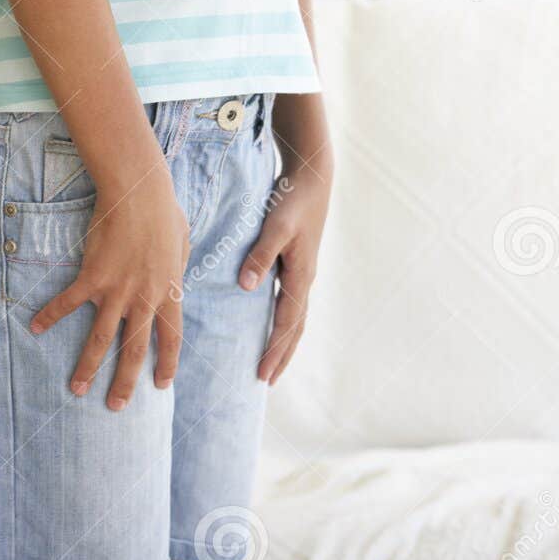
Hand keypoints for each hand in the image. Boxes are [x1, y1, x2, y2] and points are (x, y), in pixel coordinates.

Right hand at [31, 170, 190, 409]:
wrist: (140, 191)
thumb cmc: (164, 210)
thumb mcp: (182, 242)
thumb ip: (178, 266)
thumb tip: (178, 273)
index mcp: (169, 290)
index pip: (171, 337)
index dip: (166, 363)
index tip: (161, 384)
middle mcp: (144, 297)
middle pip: (135, 350)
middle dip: (124, 382)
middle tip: (115, 407)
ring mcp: (118, 290)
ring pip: (101, 339)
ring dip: (87, 367)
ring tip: (75, 389)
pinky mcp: (93, 277)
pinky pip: (68, 303)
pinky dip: (49, 316)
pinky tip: (35, 328)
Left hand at [238, 158, 331, 384]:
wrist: (313, 178)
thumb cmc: (293, 201)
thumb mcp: (276, 226)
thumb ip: (261, 255)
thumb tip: (245, 286)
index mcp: (300, 275)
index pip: (286, 323)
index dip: (274, 350)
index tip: (262, 374)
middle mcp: (304, 279)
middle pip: (295, 328)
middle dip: (281, 355)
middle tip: (265, 381)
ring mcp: (303, 272)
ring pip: (296, 317)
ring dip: (285, 342)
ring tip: (273, 362)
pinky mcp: (298, 263)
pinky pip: (292, 303)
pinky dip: (285, 321)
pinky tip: (274, 324)